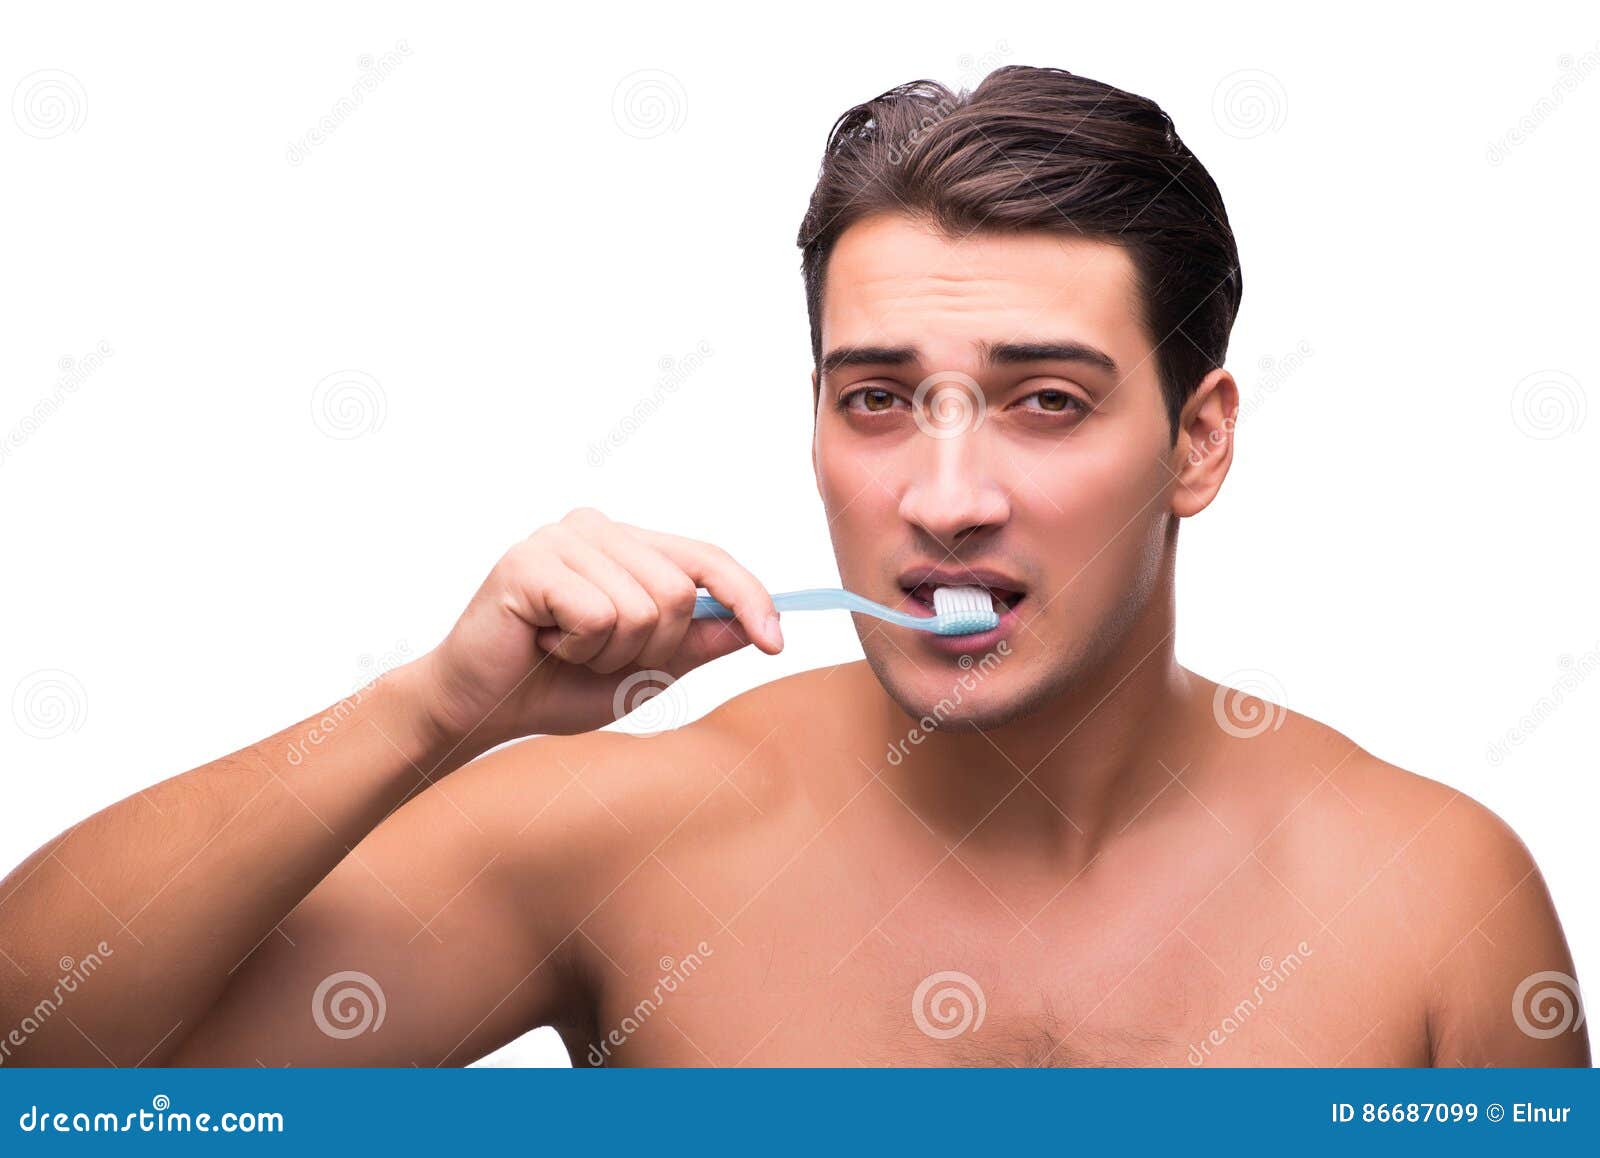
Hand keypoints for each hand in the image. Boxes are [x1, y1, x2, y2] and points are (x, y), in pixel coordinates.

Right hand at [406, 508, 782, 749]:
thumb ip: (695, 646)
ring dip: (610, 653)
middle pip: (678, 591)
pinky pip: (598, 614)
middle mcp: (596, 528)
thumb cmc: (556, 686)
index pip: (707, 557)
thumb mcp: (644, 673)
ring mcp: (560, 539)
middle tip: (599, 657)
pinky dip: (578, 647)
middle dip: (652, 647)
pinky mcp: (530, 561)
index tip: (775, 641)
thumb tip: (753, 628)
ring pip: (641, 606)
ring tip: (567, 649)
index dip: (748, 597)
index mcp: (627, 545)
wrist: (479, 708)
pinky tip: (544, 643)